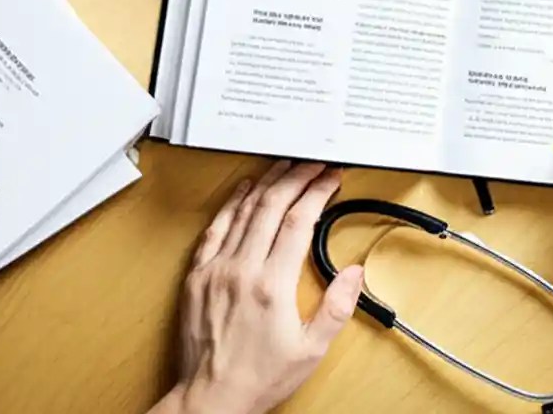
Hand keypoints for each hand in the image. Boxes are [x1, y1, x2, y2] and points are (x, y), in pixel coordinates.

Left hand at [151, 161, 363, 413]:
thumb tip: (355, 272)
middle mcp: (241, 269)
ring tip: (285, 166)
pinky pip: (215, 229)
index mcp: (272, 285)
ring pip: (243, 211)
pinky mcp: (197, 276)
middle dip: (296, 177)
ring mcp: (216, 269)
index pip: (298, 221)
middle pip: (271, 206)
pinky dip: (231, 204)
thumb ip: (336, 307)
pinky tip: (244, 190)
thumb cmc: (259, 377)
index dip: (317, 192)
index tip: (331, 178)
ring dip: (267, 183)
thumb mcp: (311, 349)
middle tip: (312, 163)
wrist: (210, 398)